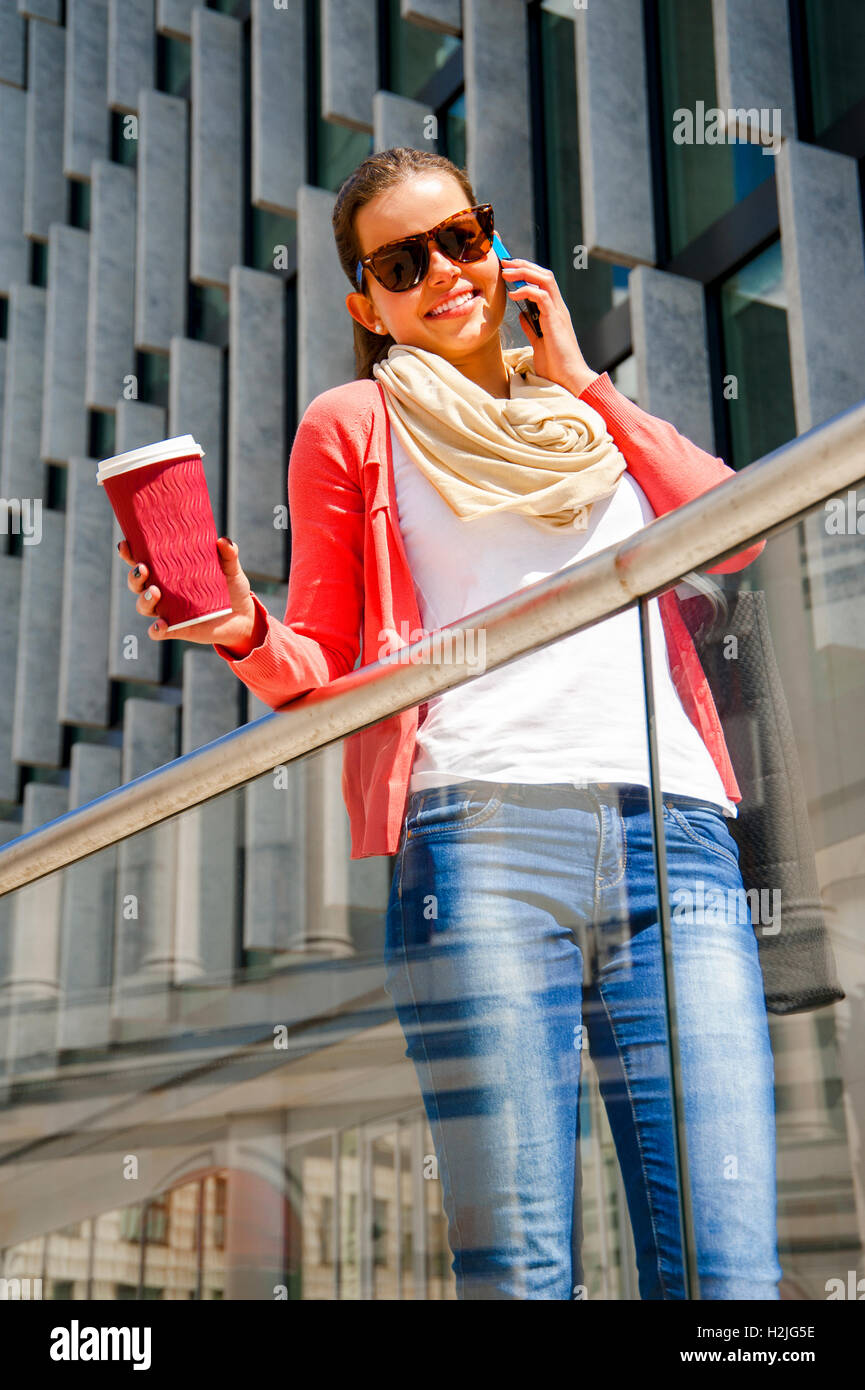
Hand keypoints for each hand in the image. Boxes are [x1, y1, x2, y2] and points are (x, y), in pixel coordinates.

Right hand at [119, 536, 259, 651]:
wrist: (243, 617)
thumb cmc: (230, 587)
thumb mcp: (231, 569)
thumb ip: (228, 555)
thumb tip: (224, 542)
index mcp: (170, 571)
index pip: (144, 559)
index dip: (130, 553)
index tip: (125, 544)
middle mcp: (164, 590)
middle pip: (137, 582)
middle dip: (134, 576)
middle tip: (143, 568)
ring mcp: (168, 610)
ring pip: (143, 605)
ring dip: (143, 599)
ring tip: (154, 592)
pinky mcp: (176, 629)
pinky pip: (158, 632)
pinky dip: (156, 630)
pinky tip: (162, 624)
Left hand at [500, 259, 598, 396]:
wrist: (568, 378)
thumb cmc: (555, 364)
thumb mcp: (538, 342)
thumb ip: (531, 326)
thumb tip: (522, 314)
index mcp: (554, 312)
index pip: (543, 282)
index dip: (526, 272)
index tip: (508, 269)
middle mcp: (558, 308)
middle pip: (544, 274)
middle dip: (523, 265)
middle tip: (504, 263)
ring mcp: (559, 313)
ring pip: (545, 279)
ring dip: (524, 272)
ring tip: (506, 273)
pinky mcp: (556, 320)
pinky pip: (542, 296)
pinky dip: (526, 290)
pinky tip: (513, 294)